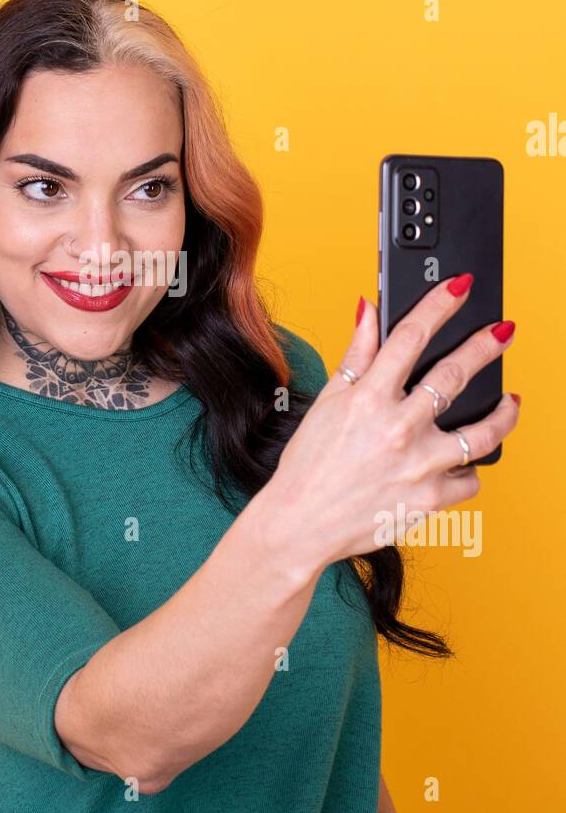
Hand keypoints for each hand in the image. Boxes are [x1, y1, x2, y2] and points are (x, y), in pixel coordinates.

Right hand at [258, 275, 519, 571]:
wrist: (300, 524)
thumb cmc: (309, 465)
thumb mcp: (328, 400)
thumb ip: (356, 353)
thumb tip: (368, 309)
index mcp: (369, 398)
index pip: (411, 336)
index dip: (439, 305)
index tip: (460, 288)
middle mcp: (397, 428)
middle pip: (455, 374)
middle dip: (485, 346)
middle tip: (503, 332)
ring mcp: (418, 465)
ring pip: (481, 433)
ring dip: (503, 414)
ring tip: (511, 403)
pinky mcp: (429, 499)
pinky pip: (468, 480)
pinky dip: (468, 470)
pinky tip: (465, 461)